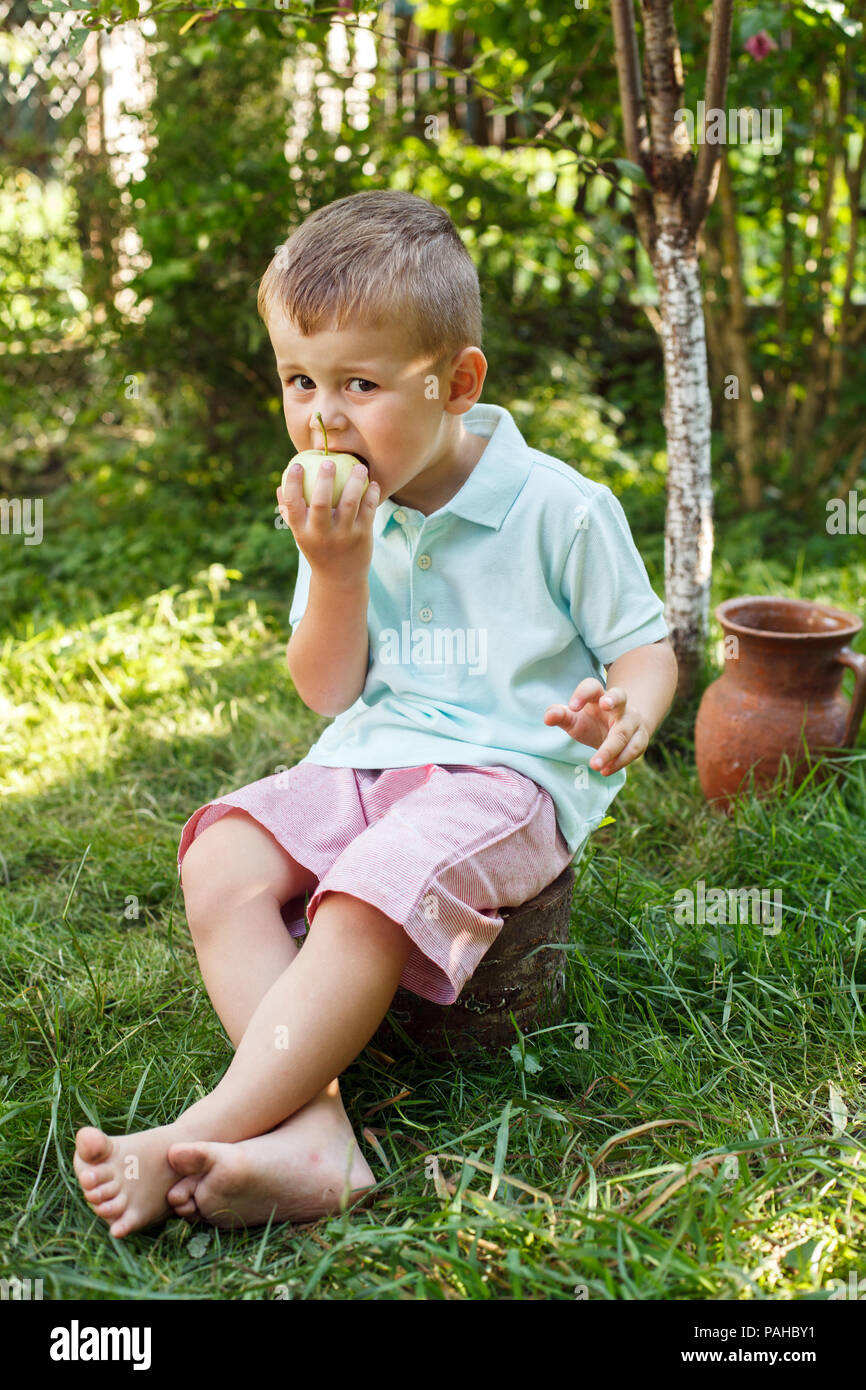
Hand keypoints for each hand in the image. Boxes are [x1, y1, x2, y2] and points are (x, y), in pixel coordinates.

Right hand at [277, 459, 379, 586]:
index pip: (293, 504)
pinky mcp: (363, 536)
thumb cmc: (318, 550)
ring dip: (355, 481)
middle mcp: (321, 535)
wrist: (340, 578)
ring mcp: (343, 536)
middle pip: (321, 502)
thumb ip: (290, 513)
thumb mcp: (301, 535)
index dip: (293, 483)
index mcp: (303, 532)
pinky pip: (368, 509)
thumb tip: (280, 486)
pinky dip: (371, 494)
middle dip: (324, 479)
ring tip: (359, 467)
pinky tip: (372, 483)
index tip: (298, 465)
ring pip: (349, 503)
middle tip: (329, 462)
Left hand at [543, 678, 649, 774]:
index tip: (572, 706)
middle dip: (613, 700)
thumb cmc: (591, 722)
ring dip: (611, 748)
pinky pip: (633, 749)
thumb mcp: (574, 718)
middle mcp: (619, 705)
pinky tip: (605, 770)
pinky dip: (619, 761)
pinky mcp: (640, 738)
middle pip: (620, 697)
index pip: (592, 686)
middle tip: (604, 704)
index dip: (583, 693)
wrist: (620, 731)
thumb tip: (547, 717)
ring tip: (595, 765)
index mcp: (599, 695)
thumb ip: (561, 716)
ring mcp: (632, 720)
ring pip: (625, 731)